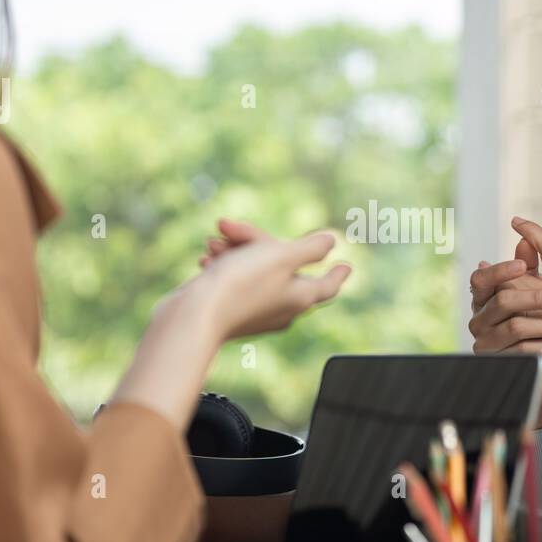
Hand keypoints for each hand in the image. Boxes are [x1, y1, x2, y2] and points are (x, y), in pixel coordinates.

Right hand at [194, 219, 351, 340]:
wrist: (195, 316)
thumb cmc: (240, 284)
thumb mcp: (282, 256)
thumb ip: (310, 248)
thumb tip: (331, 242)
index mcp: (301, 296)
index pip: (327, 284)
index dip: (337, 272)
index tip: (347, 267)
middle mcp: (282, 307)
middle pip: (282, 265)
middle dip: (256, 241)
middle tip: (230, 226)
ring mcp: (257, 311)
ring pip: (255, 269)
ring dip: (235, 250)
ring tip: (214, 242)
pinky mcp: (233, 312)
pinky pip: (236, 281)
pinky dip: (224, 265)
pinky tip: (207, 258)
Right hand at [467, 217, 541, 426]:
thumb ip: (538, 266)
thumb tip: (523, 238)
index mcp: (489, 298)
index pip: (483, 278)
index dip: (502, 270)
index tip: (524, 264)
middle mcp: (481, 319)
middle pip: (504, 299)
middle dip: (538, 297)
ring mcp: (485, 342)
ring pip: (514, 324)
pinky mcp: (495, 363)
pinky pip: (518, 348)